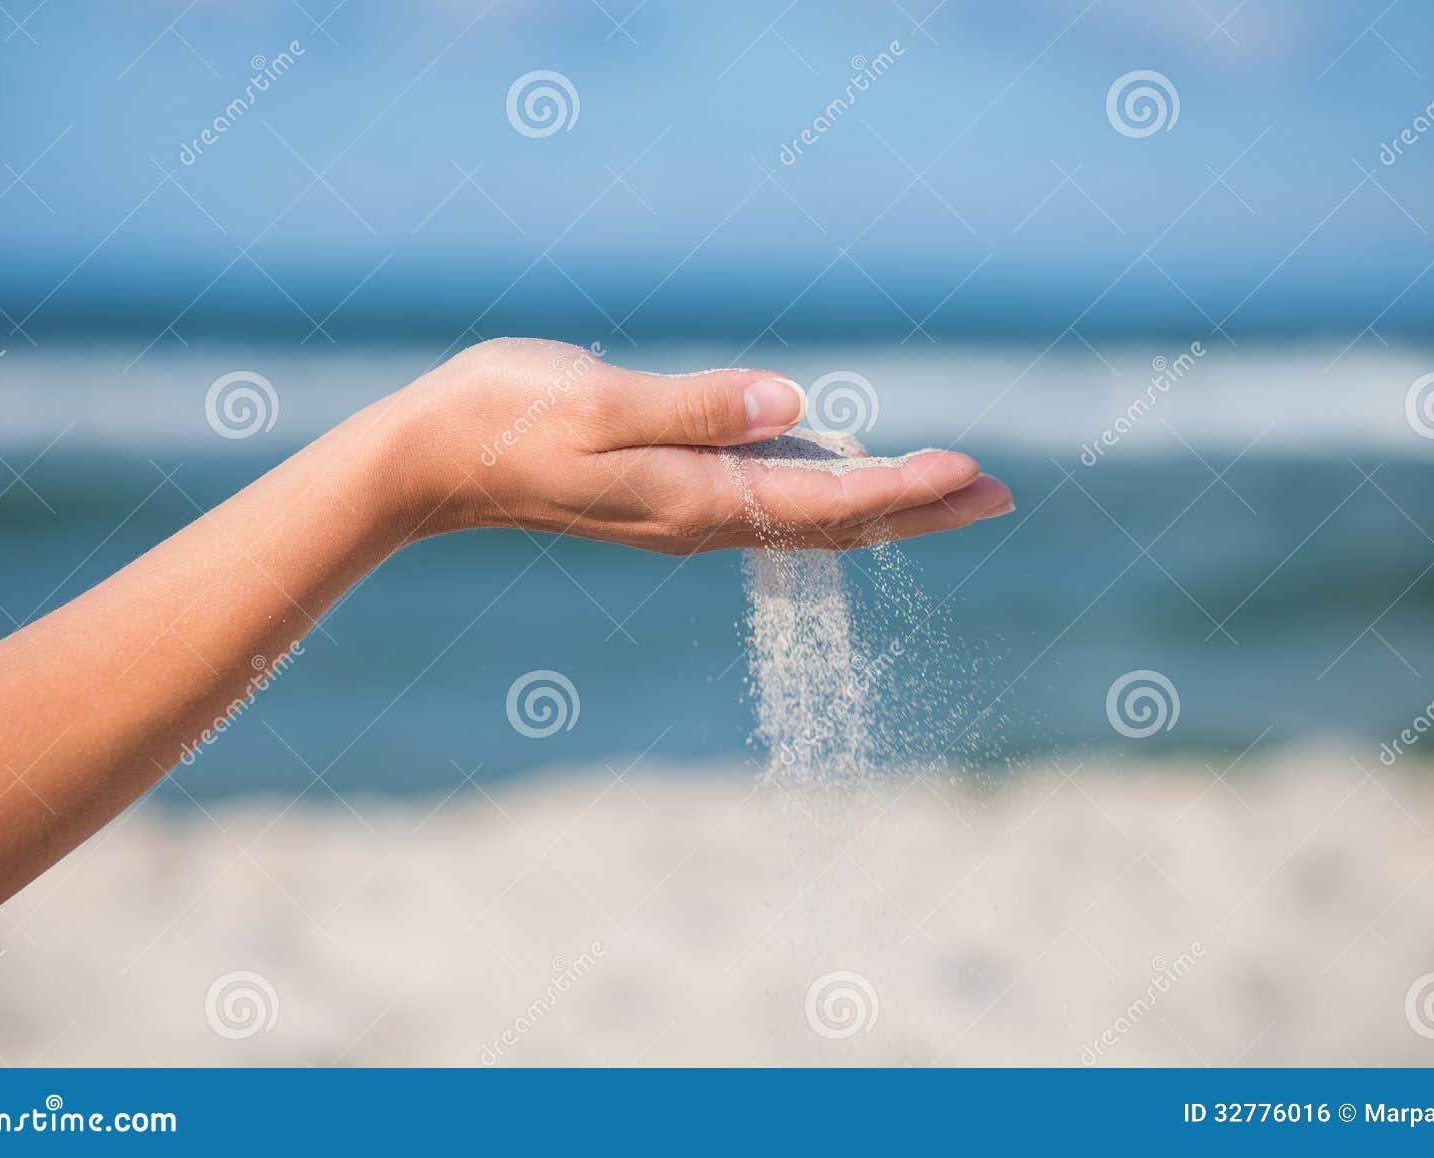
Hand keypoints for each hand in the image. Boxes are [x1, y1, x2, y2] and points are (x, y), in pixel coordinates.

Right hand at [394, 338, 1012, 552]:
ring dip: (885, 505)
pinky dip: (832, 496)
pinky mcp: (670, 496)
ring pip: (809, 517)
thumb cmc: (503, 420)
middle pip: (834, 522)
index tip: (974, 473)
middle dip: (920, 509)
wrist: (432, 461)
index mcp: (692, 498)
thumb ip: (692, 407)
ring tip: (951, 491)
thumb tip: (787, 406)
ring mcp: (686, 512)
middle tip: (1002, 496)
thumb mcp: (596, 403)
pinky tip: (852, 483)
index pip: (824, 500)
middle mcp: (701, 518)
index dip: (903, 488)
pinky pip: (773, 504)